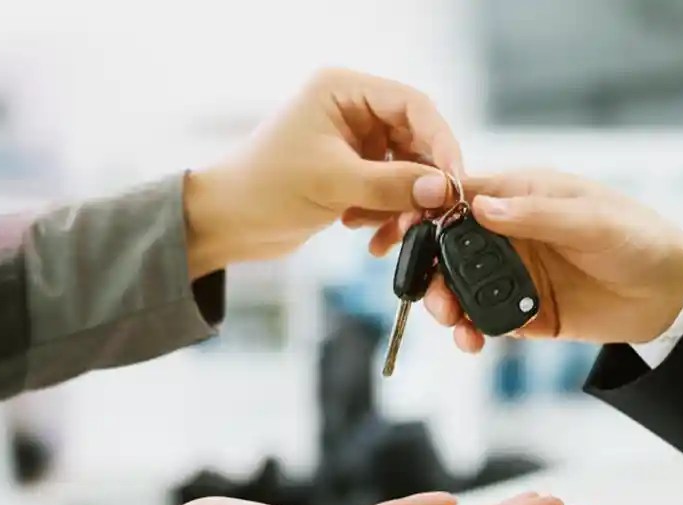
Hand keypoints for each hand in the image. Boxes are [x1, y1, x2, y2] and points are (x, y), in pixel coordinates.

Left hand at [182, 67, 462, 278]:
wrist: (228, 224)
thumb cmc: (265, 189)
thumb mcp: (334, 183)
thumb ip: (393, 184)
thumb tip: (444, 189)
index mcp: (343, 90)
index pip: (413, 104)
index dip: (440, 140)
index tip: (455, 179)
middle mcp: (352, 110)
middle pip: (415, 139)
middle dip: (421, 181)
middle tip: (429, 215)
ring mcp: (353, 142)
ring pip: (406, 170)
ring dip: (402, 205)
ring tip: (385, 231)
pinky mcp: (352, 173)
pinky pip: (390, 191)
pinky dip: (387, 216)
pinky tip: (370, 237)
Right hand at [409, 170, 682, 351]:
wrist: (673, 294)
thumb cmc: (639, 238)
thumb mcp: (592, 219)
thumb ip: (537, 214)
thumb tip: (482, 206)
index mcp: (522, 195)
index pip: (461, 197)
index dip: (427, 211)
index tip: (403, 232)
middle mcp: (511, 232)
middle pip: (450, 247)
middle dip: (431, 270)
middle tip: (432, 294)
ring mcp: (516, 273)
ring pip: (463, 287)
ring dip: (448, 304)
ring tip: (452, 321)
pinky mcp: (527, 311)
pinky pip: (488, 321)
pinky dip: (473, 332)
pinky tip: (473, 341)